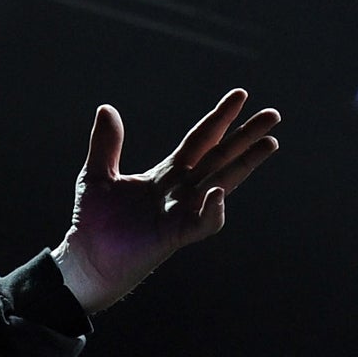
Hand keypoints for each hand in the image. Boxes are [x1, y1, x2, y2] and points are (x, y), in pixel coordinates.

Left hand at [51, 90, 278, 312]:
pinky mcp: (175, 236)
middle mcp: (180, 191)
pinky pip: (203, 222)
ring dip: (245, 164)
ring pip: (222, 183)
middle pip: (219, 158)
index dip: (219, 119)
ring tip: (269, 143)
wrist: (84, 260)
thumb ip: (106, 144)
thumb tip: (106, 108)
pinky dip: (213, 209)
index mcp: (166, 175)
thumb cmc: (92, 223)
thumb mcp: (96, 175)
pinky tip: (218, 192)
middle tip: (272, 115)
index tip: (240, 95)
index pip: (199, 141)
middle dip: (245, 137)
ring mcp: (181, 213)